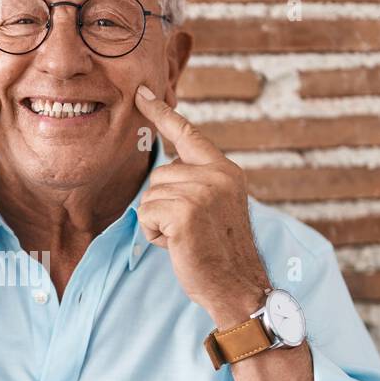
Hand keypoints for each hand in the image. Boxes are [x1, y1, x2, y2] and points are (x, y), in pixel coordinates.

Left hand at [133, 85, 269, 326]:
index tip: (142, 93)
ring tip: (185, 239)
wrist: (237, 287)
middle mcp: (217, 175)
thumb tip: (165, 171)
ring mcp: (201, 193)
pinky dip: (153, 235)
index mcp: (226, 171)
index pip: (188, 135)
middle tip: (189, 230)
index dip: (162, 114)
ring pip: (149, 196)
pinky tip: (176, 245)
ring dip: (158, 221)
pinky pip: (145, 214)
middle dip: (163, 205)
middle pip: (159, 175)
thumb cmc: (220, 253)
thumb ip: (197, 184)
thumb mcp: (215, 207)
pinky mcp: (184, 213)